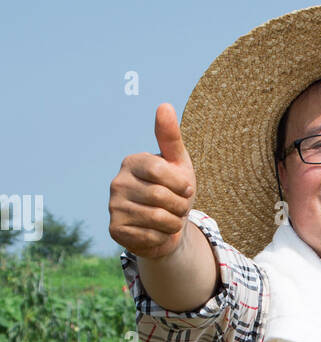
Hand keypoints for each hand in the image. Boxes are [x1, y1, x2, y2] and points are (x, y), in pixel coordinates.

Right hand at [109, 103, 196, 258]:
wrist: (168, 228)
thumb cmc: (175, 191)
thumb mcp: (178, 163)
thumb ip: (170, 137)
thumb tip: (164, 105)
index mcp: (132, 162)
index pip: (159, 170)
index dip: (181, 184)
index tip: (186, 189)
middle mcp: (118, 182)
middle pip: (160, 196)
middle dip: (180, 206)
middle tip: (179, 208)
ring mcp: (113, 207)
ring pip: (157, 218)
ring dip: (174, 222)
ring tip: (170, 219)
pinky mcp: (115, 230)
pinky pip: (150, 236)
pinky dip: (162, 237)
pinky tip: (158, 232)